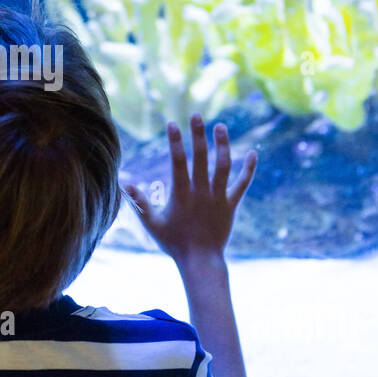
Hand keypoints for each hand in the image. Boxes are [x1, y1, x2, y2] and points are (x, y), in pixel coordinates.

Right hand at [123, 115, 256, 265]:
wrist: (201, 261)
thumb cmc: (174, 243)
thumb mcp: (152, 224)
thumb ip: (140, 202)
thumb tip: (124, 182)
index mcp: (181, 194)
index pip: (178, 161)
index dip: (175, 141)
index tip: (172, 123)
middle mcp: (201, 192)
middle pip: (201, 158)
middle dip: (198, 135)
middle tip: (197, 115)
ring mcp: (218, 198)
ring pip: (223, 166)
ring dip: (222, 145)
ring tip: (220, 126)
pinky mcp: (231, 205)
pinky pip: (242, 184)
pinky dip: (248, 169)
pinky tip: (253, 153)